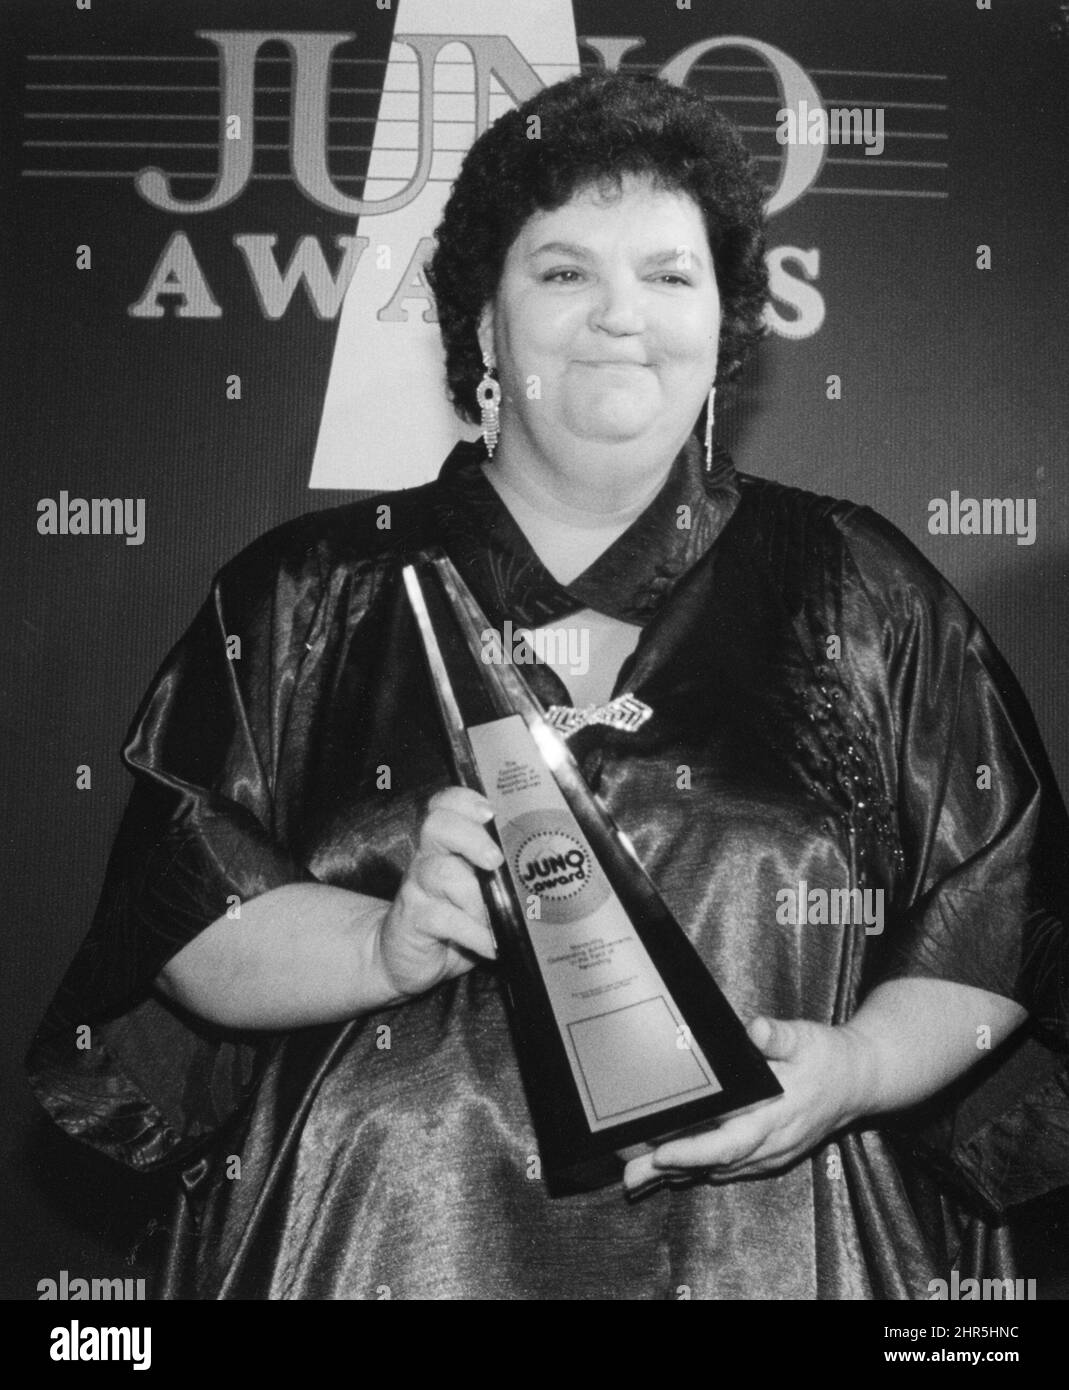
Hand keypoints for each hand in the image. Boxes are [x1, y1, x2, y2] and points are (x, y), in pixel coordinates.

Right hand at [374, 786, 501, 998]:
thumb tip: (550, 876)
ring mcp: (417, 888)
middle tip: (495, 861)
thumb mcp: (478, 892)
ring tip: (497, 918)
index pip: (444, 805)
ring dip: (476, 896)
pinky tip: (492, 945)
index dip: (464, 801)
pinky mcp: (413, 920)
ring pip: (441, 872)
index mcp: (444, 845)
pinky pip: (442, 918)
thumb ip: (502, 878)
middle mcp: (427, 859)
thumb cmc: (454, 919)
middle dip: (471, 837)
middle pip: (437, 825)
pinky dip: (474, 933)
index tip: (490, 813)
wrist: (406, 958)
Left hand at [622, 1015, 874, 1193]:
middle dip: (671, 1171)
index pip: (731, 1143)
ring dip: (678, 1174)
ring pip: (718, 1169)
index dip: (694, 1151)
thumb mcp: (805, 1037)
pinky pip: (728, 1166)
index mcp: (777, 1117)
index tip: (661, 1153)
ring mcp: (770, 1154)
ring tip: (634, 1178)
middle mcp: (771, 1143)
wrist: (859, 1081)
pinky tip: (666, 1169)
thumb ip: (779, 1036)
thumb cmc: (828, 1056)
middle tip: (629, 1176)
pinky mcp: (767, 1154)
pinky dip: (696, 1169)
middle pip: (715, 1164)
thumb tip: (755, 1030)